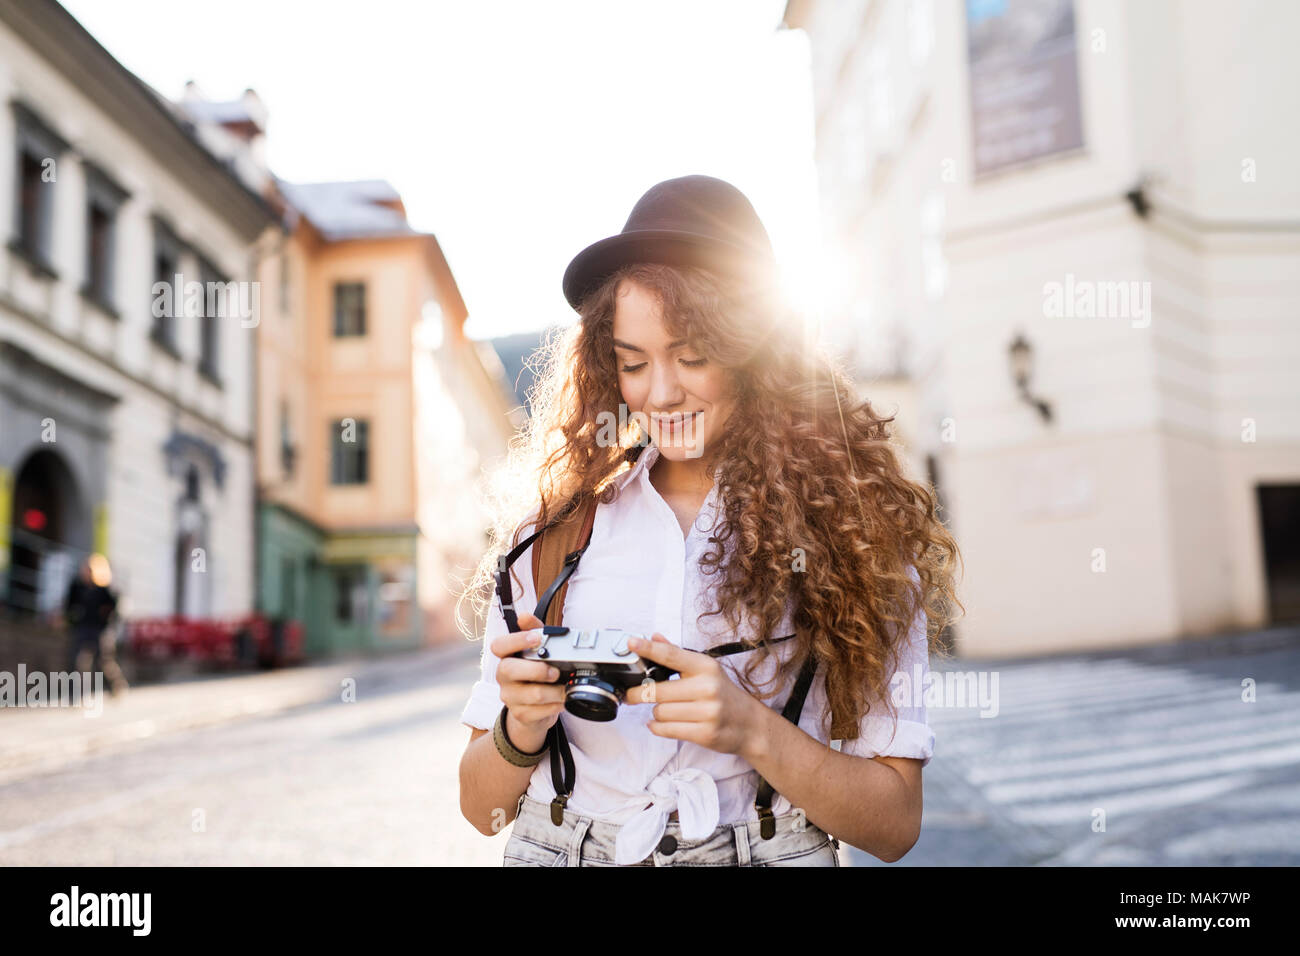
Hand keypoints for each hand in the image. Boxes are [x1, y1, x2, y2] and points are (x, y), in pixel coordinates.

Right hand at [488, 612, 562, 751]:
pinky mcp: (520, 714)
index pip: (499, 646)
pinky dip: (556, 705)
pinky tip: (560, 701)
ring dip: (555, 691)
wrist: (534, 709)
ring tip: (564, 688)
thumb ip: (535, 630)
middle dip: (538, 670)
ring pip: (532, 694)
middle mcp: (503, 676)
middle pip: (510, 670)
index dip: (516, 640)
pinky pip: (540, 711)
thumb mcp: (539, 650)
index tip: (536, 638)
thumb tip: (524, 616)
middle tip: (556, 671)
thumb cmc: (536, 674)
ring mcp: (509, 696)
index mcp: (507, 657)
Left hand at [624, 634, 763, 755]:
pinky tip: (660, 723)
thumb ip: (678, 656)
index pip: (671, 655)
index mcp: (706, 667)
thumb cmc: (724, 695)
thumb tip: (655, 638)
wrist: (750, 725)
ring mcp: (707, 712)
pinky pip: (667, 730)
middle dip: (639, 694)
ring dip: (656, 713)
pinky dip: (657, 727)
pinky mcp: (705, 733)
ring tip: (664, 711)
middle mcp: (708, 687)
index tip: (631, 643)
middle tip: (630, 695)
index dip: (649, 649)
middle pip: (658, 690)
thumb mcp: (706, 670)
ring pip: (660, 712)